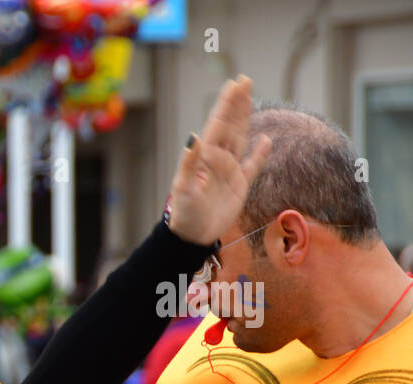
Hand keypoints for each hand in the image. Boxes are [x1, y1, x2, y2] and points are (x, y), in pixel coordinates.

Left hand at [166, 75, 271, 245]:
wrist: (193, 237)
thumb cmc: (184, 214)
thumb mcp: (183, 189)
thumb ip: (189, 164)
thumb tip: (194, 137)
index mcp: (204, 158)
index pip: (218, 125)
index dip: (226, 105)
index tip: (234, 85)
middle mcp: (217, 161)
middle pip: (230, 127)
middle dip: (236, 105)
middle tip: (244, 82)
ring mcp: (229, 172)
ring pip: (239, 140)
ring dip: (244, 120)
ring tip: (249, 101)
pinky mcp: (238, 187)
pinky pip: (251, 167)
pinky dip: (259, 154)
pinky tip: (266, 140)